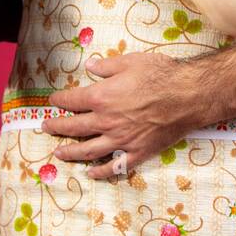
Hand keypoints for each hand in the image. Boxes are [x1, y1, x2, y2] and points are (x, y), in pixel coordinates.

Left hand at [41, 51, 197, 179]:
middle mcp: (106, 121)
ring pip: (88, 151)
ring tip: (58, 153)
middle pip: (73, 128)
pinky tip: (91, 174)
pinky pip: (115, 166)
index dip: (59, 101)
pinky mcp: (137, 152)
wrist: (189, 95)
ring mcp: (121, 140)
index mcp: (101, 97)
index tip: (52, 101)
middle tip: (46, 127)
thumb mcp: (130, 61)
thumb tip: (90, 67)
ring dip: (70, 153)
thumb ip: (107, 66)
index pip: (71, 101)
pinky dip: (101, 172)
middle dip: (56, 127)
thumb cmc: (161, 74)